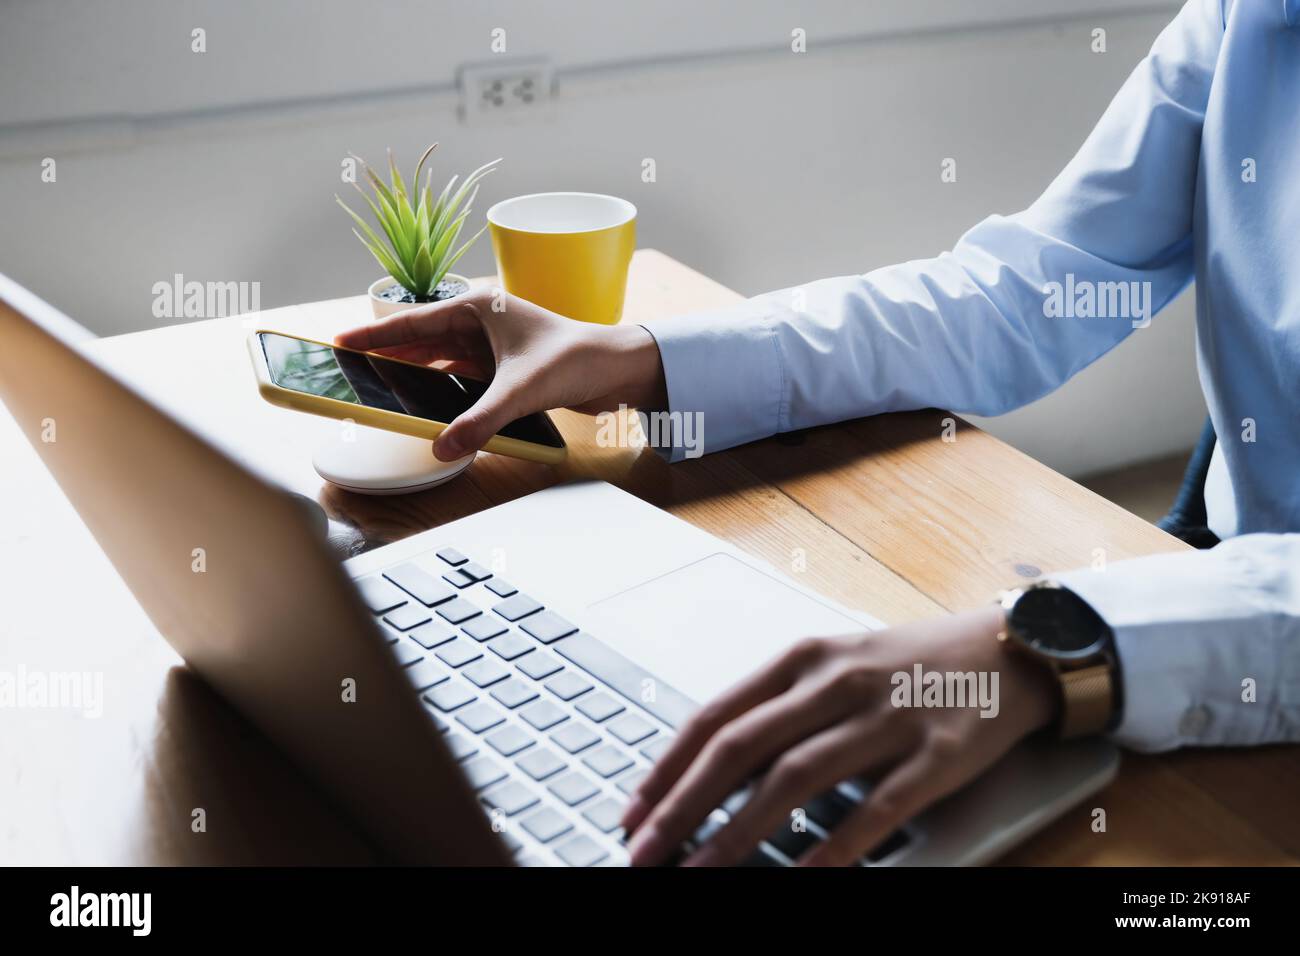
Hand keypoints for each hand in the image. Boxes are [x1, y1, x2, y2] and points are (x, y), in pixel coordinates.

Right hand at [334, 290, 666, 460]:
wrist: (618, 368)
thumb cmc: (576, 360)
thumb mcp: (521, 392)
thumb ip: (479, 422)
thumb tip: (443, 449)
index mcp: (477, 309)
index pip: (412, 323)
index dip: (373, 334)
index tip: (339, 341)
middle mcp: (480, 322)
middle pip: (419, 340)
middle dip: (385, 355)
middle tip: (349, 369)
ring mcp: (491, 345)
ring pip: (438, 359)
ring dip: (411, 372)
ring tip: (376, 386)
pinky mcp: (504, 367)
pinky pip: (459, 376)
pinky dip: (439, 388)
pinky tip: (423, 403)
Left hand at [621, 605, 1059, 865]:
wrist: (1009, 651)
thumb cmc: (910, 663)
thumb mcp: (836, 663)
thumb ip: (779, 703)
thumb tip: (708, 762)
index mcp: (804, 658)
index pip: (716, 715)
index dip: (667, 768)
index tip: (633, 811)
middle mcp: (836, 682)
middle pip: (741, 747)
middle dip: (683, 806)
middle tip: (645, 851)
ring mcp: (886, 718)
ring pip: (793, 778)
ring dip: (738, 833)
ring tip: (700, 873)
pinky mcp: (934, 756)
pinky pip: (873, 811)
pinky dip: (831, 850)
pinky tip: (800, 880)